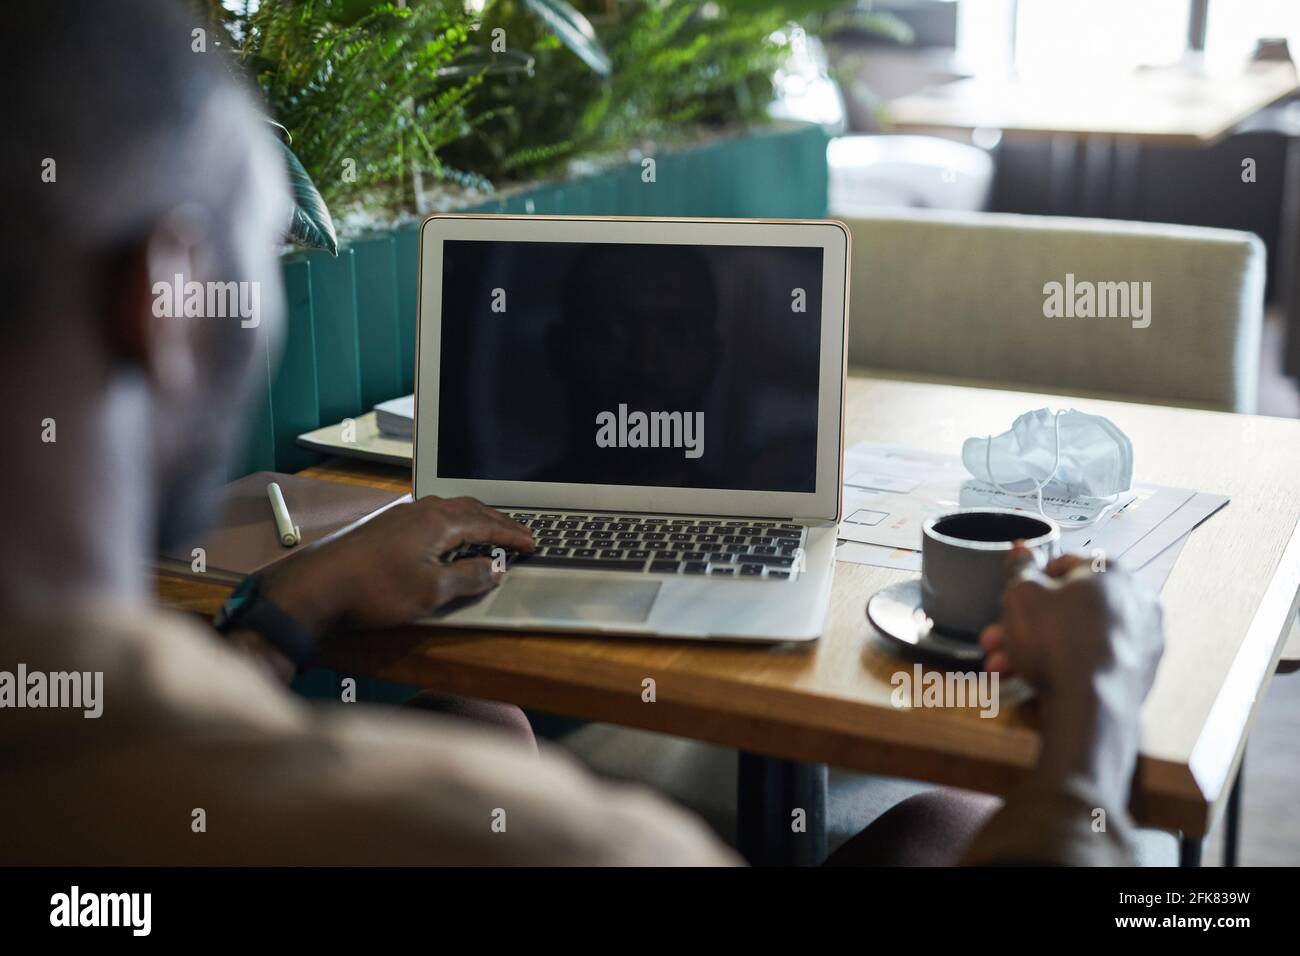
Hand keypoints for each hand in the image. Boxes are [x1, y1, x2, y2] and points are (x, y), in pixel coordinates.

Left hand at [259, 496, 534, 633]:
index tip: (531, 543)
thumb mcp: (430, 590)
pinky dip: (453, 521)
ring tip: (489, 529)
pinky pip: (431, 514)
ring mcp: (402, 514)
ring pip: (450, 508)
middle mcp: (422, 511)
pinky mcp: (386, 524)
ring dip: (475, 518)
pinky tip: (448, 534)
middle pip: (470, 509)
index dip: (512, 535)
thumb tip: (494, 569)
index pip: (487, 525)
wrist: (319, 585)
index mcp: (438, 522)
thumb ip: (467, 577)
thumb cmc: (375, 589)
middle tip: (518, 533)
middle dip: (498, 521)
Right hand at [979, 547, 1163, 800]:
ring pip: (1076, 636)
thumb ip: (1019, 568)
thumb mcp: (1021, 595)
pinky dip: (1065, 665)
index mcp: (1112, 571)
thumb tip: (1020, 547)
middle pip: (1066, 607)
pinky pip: (1093, 660)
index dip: (1029, 581)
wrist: (1090, 707)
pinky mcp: (1141, 673)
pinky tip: (1032, 678)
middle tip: (995, 640)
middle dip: (1023, 625)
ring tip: (1002, 666)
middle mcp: (1136, 599)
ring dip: (1035, 648)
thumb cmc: (1054, 639)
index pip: (1062, 564)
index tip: (1009, 601)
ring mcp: (1143, 639)